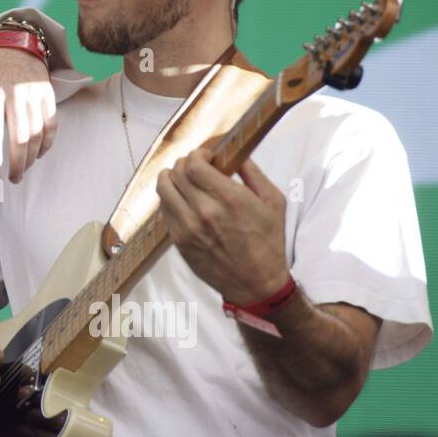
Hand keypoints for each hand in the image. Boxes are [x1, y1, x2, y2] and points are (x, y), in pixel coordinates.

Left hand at [0, 47, 57, 182]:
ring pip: (36, 133)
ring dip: (31, 156)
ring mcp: (34, 94)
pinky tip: (39, 154)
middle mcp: (15, 93)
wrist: (16, 43)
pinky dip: (47, 143)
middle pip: (18, 136)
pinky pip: (51, 124)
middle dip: (17, 162)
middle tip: (13, 179)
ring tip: (23, 170)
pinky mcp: (48, 94)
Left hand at [155, 149, 291, 303]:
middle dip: (186, 164)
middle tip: (197, 167)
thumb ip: (253, 173)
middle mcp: (204, 212)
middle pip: (176, 172)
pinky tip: (184, 200)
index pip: (193, 164)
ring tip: (185, 180)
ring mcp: (188, 227)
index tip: (207, 156)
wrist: (255, 284)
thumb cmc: (268, 242)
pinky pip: (164, 209)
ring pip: (163, 188)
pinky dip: (170, 198)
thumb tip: (235, 152)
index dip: (197, 154)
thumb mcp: (273, 202)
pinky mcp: (179, 241)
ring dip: (172, 178)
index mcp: (229, 199)